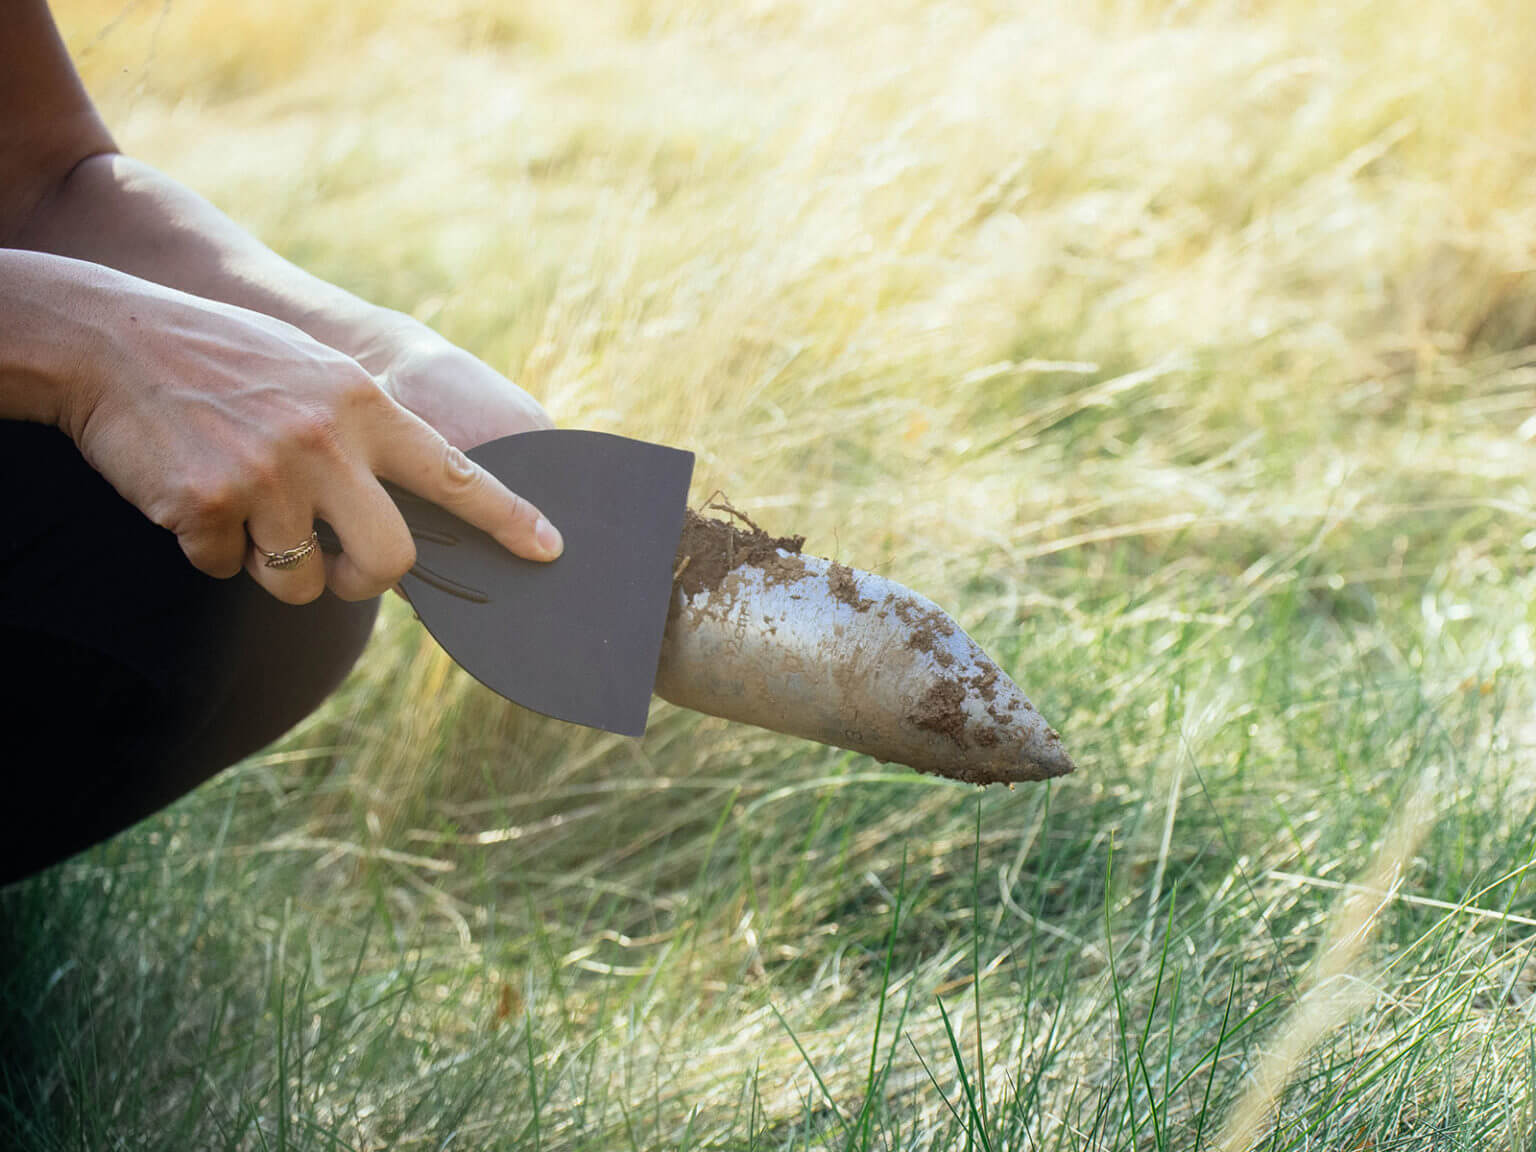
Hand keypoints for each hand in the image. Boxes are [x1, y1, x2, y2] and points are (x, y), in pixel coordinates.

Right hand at [63, 279, 563, 604]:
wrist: (111, 337)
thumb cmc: (226, 363)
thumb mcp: (316, 379)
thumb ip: (364, 439)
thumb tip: (408, 522)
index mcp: (363, 406)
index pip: (454, 474)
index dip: (506, 518)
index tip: (550, 550)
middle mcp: (325, 441)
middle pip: (390, 562)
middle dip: (367, 582)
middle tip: (342, 569)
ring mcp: (266, 474)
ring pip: (301, 583)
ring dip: (275, 569)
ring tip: (247, 512)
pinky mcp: (205, 504)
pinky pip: (226, 571)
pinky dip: (210, 549)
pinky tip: (189, 493)